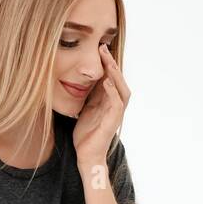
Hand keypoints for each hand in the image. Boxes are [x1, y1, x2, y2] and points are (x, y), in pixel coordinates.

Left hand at [72, 42, 130, 168]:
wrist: (86, 155)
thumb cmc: (86, 134)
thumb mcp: (85, 108)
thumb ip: (88, 95)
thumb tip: (80, 78)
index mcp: (108, 102)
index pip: (111, 78)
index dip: (107, 63)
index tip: (99, 48)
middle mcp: (115, 106)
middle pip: (119, 80)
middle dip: (112, 64)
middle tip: (104, 48)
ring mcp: (115, 115)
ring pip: (122, 90)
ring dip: (116, 75)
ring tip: (108, 62)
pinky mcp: (112, 123)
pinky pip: (117, 105)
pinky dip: (113, 92)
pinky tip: (107, 82)